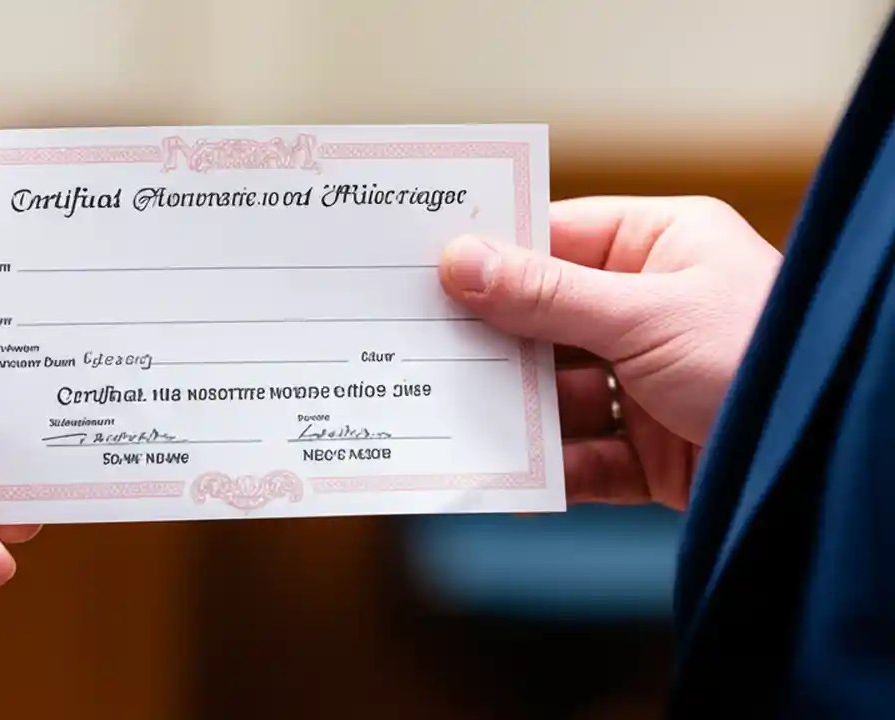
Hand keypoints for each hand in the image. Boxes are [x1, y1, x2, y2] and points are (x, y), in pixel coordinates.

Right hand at [440, 196, 781, 508]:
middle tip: (418, 348)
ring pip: (555, 394)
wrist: (832, 465)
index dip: (489, 255)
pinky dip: (547, 472)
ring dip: (512, 412)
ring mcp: (648, 383)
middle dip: (490, 342)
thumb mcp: (646, 315)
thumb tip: (458, 260)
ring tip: (452, 419)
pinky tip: (506, 479)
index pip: (554, 240)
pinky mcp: (651, 452)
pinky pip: (580, 457)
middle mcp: (650, 310)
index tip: (421, 269)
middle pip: (543, 322)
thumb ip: (545, 294)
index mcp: (660, 248)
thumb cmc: (765, 356)